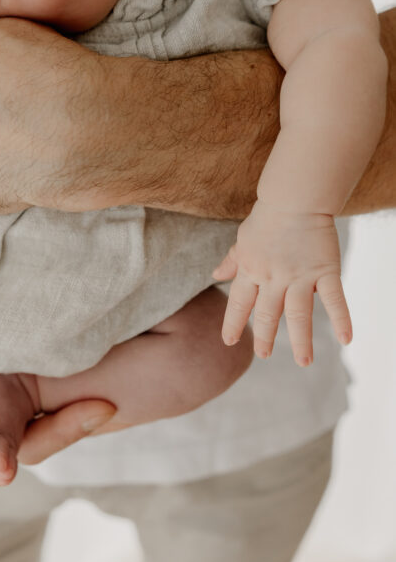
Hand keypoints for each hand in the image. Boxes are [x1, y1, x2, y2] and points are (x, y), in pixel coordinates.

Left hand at [212, 200, 352, 365]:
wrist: (295, 198)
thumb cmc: (267, 218)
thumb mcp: (242, 240)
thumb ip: (232, 261)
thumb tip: (215, 274)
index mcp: (251, 270)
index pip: (240, 303)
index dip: (234, 323)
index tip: (229, 341)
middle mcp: (273, 278)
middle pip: (268, 314)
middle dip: (264, 337)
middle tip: (262, 355)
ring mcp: (300, 276)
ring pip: (299, 315)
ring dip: (301, 341)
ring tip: (304, 363)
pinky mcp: (324, 271)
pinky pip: (334, 299)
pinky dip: (341, 319)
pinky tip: (346, 339)